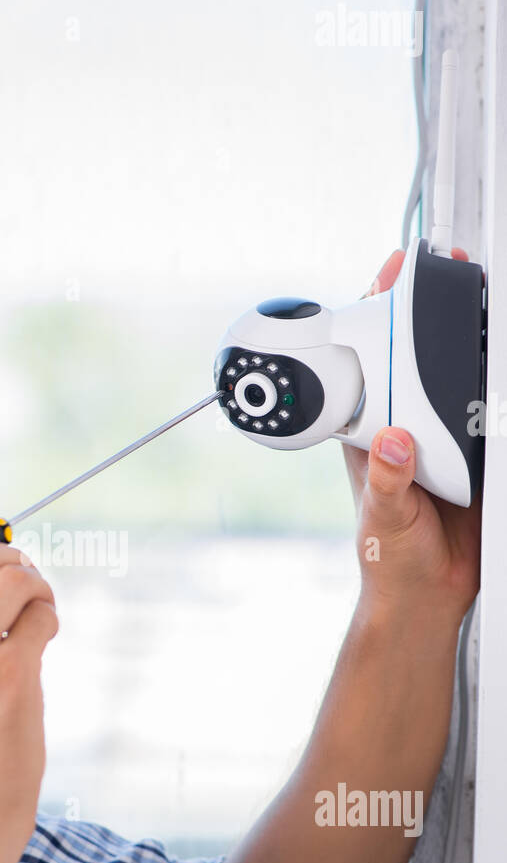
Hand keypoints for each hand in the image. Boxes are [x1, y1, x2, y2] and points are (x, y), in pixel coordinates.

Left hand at [344, 247, 480, 627]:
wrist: (428, 593)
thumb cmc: (389, 556)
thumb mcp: (384, 516)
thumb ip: (388, 480)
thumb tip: (393, 442)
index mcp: (371, 433)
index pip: (369, 360)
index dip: (377, 313)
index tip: (391, 272)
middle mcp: (404, 425)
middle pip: (416, 355)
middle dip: (430, 311)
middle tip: (452, 269)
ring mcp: (441, 435)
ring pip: (458, 376)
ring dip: (472, 342)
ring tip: (484, 302)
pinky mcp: (476, 451)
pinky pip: (491, 410)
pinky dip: (499, 384)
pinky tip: (504, 361)